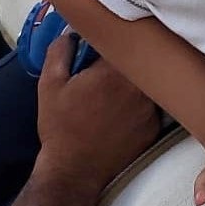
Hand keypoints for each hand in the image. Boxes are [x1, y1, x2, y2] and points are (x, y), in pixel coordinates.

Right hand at [35, 34, 158, 193]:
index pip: (123, 42)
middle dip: (125, 61)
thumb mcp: (50, 84)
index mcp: (115, 72)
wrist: (74, 171)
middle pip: (140, 61)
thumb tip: (71, 34)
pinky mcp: (155, 127)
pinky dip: (138, 103)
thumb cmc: (60, 128)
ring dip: (133, 82)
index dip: (111, 44)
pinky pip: (151, 104)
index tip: (98, 53)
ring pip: (147, 82)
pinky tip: (119, 112)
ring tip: (111, 94)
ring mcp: (151, 109)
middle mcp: (139, 88)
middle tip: (104, 72)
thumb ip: (61, 50)